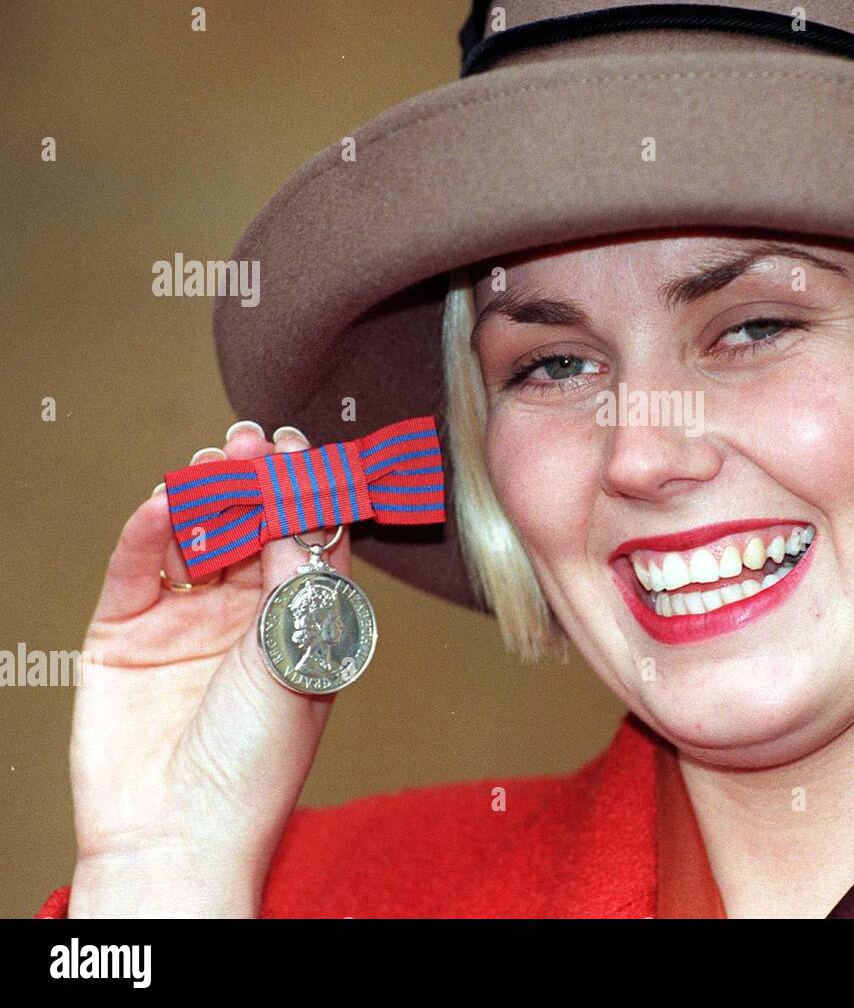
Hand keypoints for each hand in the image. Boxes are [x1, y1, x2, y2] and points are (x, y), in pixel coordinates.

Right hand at [66, 422, 349, 915]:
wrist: (177, 834)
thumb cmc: (256, 763)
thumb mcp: (297, 662)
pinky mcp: (126, 631)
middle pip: (251, 527)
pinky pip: (138, 567)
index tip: (303, 451)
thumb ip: (299, 584)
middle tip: (252, 438)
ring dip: (204, 495)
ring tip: (213, 460)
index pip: (307, 540)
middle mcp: (244, 616)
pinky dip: (149, 530)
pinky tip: (166, 500)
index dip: (305, 494)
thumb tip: (304, 513)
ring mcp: (184, 620)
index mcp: (299, 624)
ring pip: (195, 537)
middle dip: (253, 480)